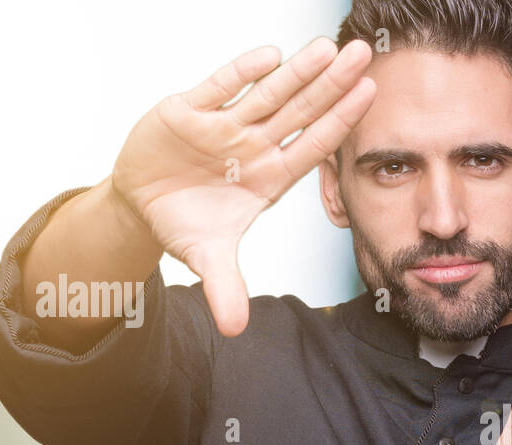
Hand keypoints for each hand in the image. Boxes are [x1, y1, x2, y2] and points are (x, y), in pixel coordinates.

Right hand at [110, 37, 376, 334]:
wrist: (141, 204)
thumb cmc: (185, 223)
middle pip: (300, 112)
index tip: (370, 96)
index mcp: (267, 178)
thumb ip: (224, 288)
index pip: (313, 146)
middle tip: (366, 55)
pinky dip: (242, 72)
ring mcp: (223, 126)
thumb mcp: (206, 259)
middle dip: (332, 85)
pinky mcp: (187, 110)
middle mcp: (252, 147)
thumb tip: (234, 329)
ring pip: (267, 94)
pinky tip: (271, 55)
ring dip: (297, 72)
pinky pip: (218, 86)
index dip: (340, 122)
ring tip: (329, 48)